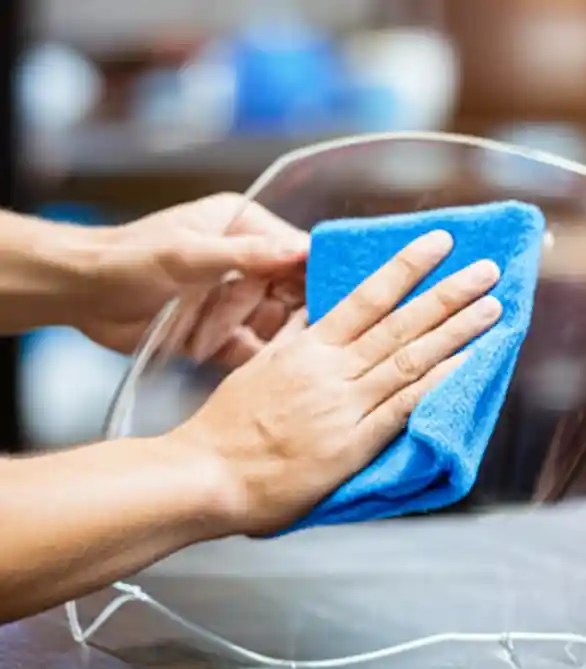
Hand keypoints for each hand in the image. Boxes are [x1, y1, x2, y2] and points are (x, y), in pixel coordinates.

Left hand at [74, 193, 307, 359]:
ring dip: (265, 338)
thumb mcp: (187, 254)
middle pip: (296, 292)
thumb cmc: (125, 259)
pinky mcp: (221, 330)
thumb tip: (299, 251)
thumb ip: (246, 254)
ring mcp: (235, 297)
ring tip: (242, 339)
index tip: (339, 298)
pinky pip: (252, 348)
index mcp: (244, 227)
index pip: (299, 250)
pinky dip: (247, 357)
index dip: (320, 273)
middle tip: (298, 333)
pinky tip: (230, 354)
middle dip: (294, 315)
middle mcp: (247, 262)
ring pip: (277, 325)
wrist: (79, 295)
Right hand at [171, 230, 502, 535]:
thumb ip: (294, 338)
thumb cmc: (227, 427)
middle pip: (400, 322)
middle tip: (487, 269)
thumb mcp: (259, 367)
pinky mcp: (354, 444)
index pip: (367, 296)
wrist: (207, 475)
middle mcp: (332, 370)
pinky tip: (468, 366)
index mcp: (308, 348)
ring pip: (410, 359)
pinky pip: (404, 407)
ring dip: (455, 331)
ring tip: (492, 308)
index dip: (407, 267)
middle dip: (448, 293)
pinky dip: (438, 384)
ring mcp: (345, 406)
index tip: (439, 242)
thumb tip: (316, 308)